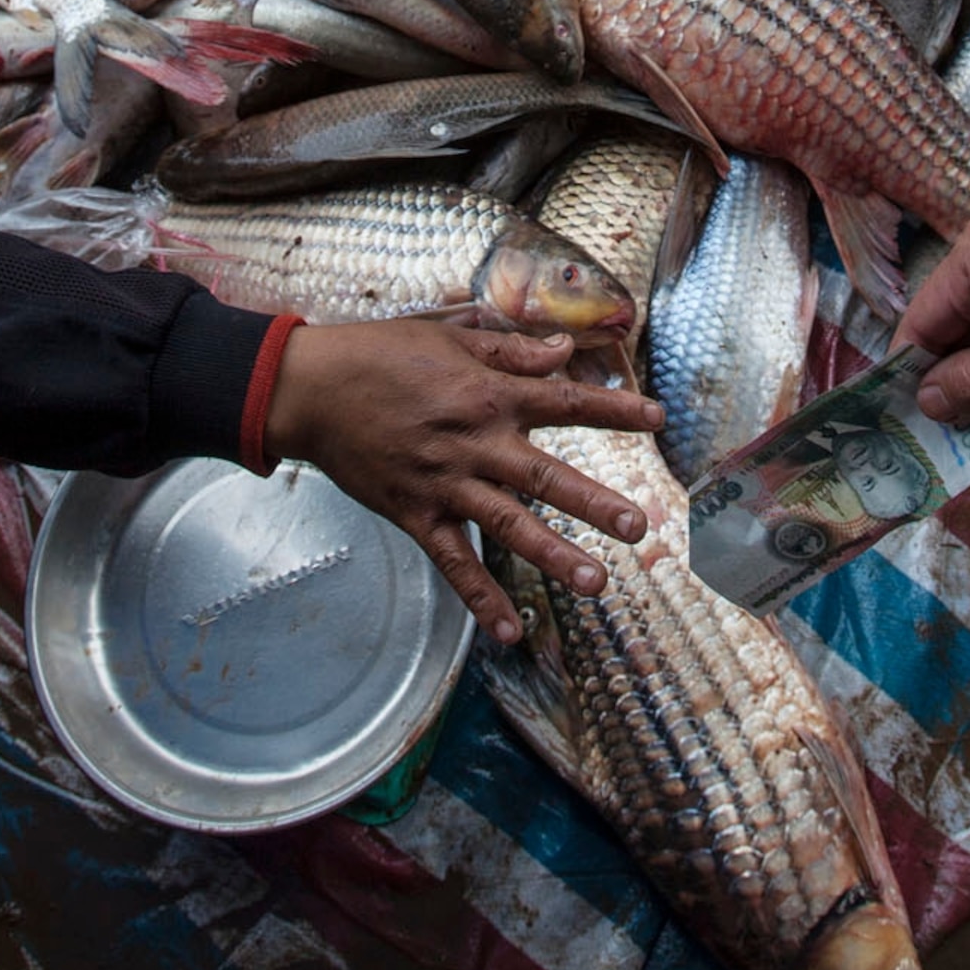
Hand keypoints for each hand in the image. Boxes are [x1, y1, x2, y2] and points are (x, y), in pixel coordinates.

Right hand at [263, 321, 661, 642]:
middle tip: (640, 529)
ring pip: (508, 525)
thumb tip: (566, 352)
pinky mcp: (415, 514)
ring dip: (553, 555)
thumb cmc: (381, 354)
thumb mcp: (449, 336)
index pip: (565, 400)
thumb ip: (511, 349)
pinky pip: (453, 563)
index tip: (657, 419)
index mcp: (489, 392)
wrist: (312, 389)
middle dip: (596, 502)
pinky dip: (480, 599)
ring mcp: (446, 483)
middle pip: (546, 475)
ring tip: (596, 581)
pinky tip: (509, 633)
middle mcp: (475, 442)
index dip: (614, 408)